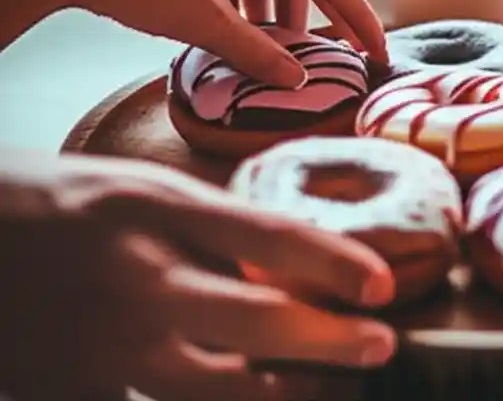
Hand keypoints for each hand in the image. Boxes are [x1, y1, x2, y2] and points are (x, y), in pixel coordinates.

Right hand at [0, 152, 397, 400]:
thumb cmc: (54, 205)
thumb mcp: (133, 188)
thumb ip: (206, 224)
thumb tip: (290, 259)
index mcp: (151, 207)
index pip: (264, 235)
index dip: (333, 262)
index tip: (382, 284)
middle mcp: (134, 275)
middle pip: (252, 320)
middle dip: (328, 340)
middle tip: (379, 345)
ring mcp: (102, 342)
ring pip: (215, 384)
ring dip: (281, 388)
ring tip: (324, 384)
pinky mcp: (73, 391)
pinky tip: (252, 395)